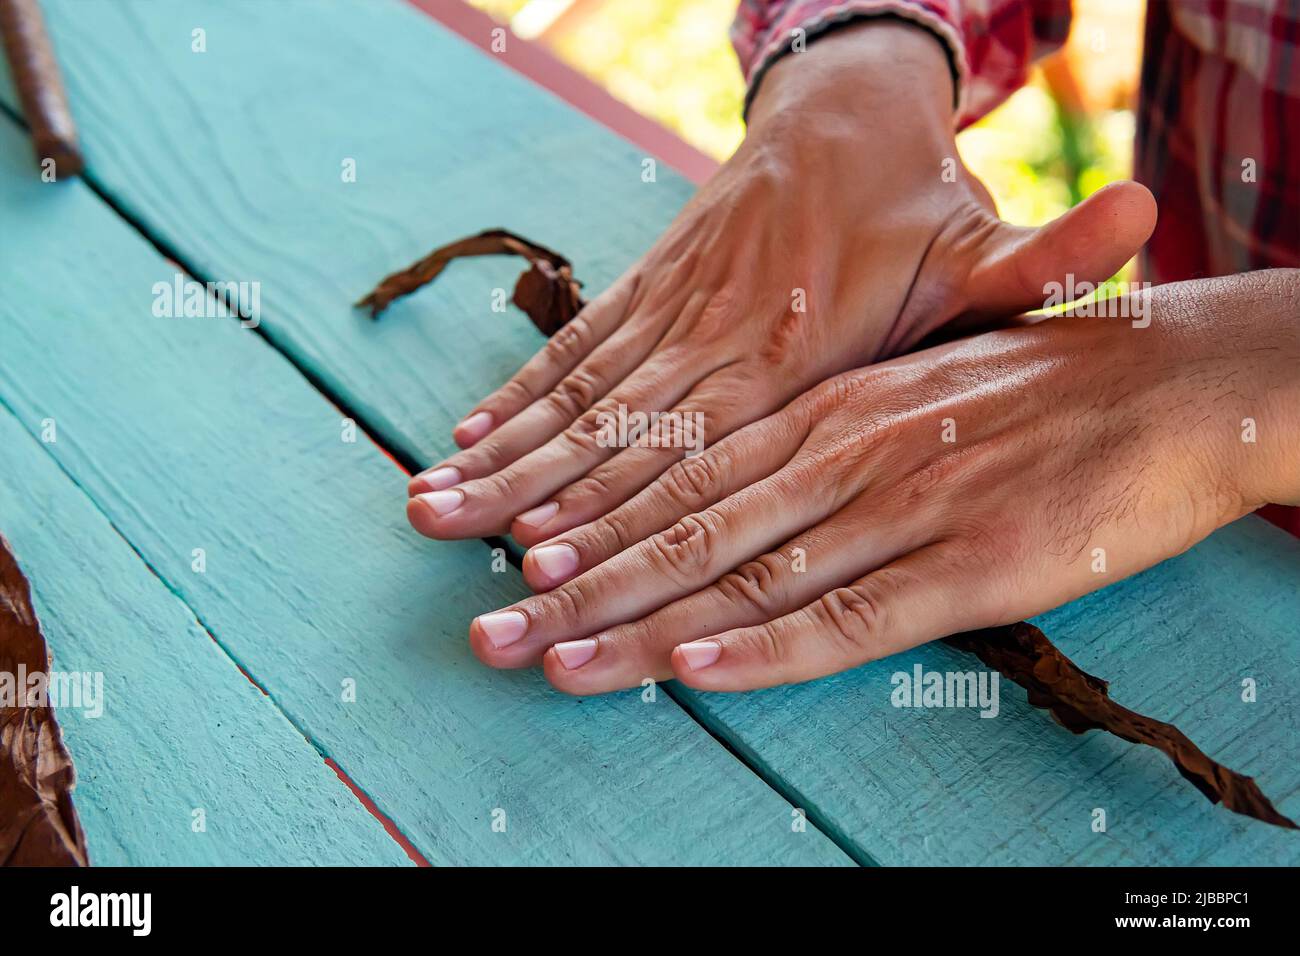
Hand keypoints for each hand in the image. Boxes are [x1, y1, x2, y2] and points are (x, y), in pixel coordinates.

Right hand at [407, 20, 1154, 543]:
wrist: (846, 109)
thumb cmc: (919, 206)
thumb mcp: (987, 245)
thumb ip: (1045, 266)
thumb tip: (1141, 223)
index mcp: (797, 348)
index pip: (698, 443)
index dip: (619, 501)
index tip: (549, 553)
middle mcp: (721, 332)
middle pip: (618, 431)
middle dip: (532, 495)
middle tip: (453, 555)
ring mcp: (675, 308)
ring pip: (580, 394)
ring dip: (505, 453)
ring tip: (427, 507)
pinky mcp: (650, 286)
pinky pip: (576, 347)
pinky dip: (521, 396)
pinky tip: (468, 439)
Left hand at [468, 271, 1299, 692]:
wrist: (1168, 379)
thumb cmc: (1034, 389)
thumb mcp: (907, 391)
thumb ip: (825, 436)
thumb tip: (746, 487)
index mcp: (821, 412)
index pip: (681, 478)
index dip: (593, 526)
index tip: (515, 564)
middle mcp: (839, 454)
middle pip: (685, 533)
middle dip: (577, 587)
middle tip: (489, 632)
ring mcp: (899, 507)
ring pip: (745, 577)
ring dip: (639, 622)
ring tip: (549, 654)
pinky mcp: (970, 566)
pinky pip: (851, 615)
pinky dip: (768, 645)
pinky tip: (697, 666)